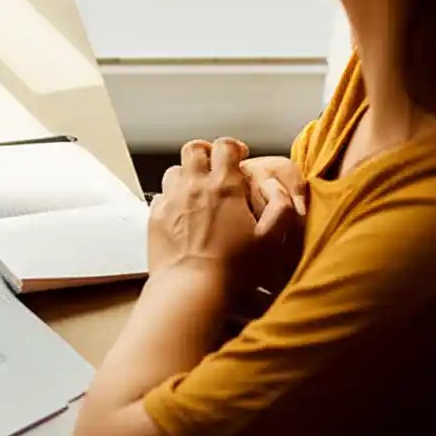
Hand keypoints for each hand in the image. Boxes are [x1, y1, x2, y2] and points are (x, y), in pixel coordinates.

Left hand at [150, 138, 297, 279]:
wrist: (192, 289)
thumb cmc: (234, 268)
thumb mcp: (271, 239)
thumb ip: (281, 207)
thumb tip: (277, 187)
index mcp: (224, 186)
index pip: (225, 147)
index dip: (233, 148)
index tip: (238, 157)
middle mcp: (194, 186)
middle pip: (194, 149)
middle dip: (205, 153)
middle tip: (214, 168)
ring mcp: (171, 200)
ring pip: (174, 171)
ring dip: (186, 175)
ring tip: (197, 191)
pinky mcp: (154, 217)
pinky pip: (160, 195)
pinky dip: (171, 198)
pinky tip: (181, 213)